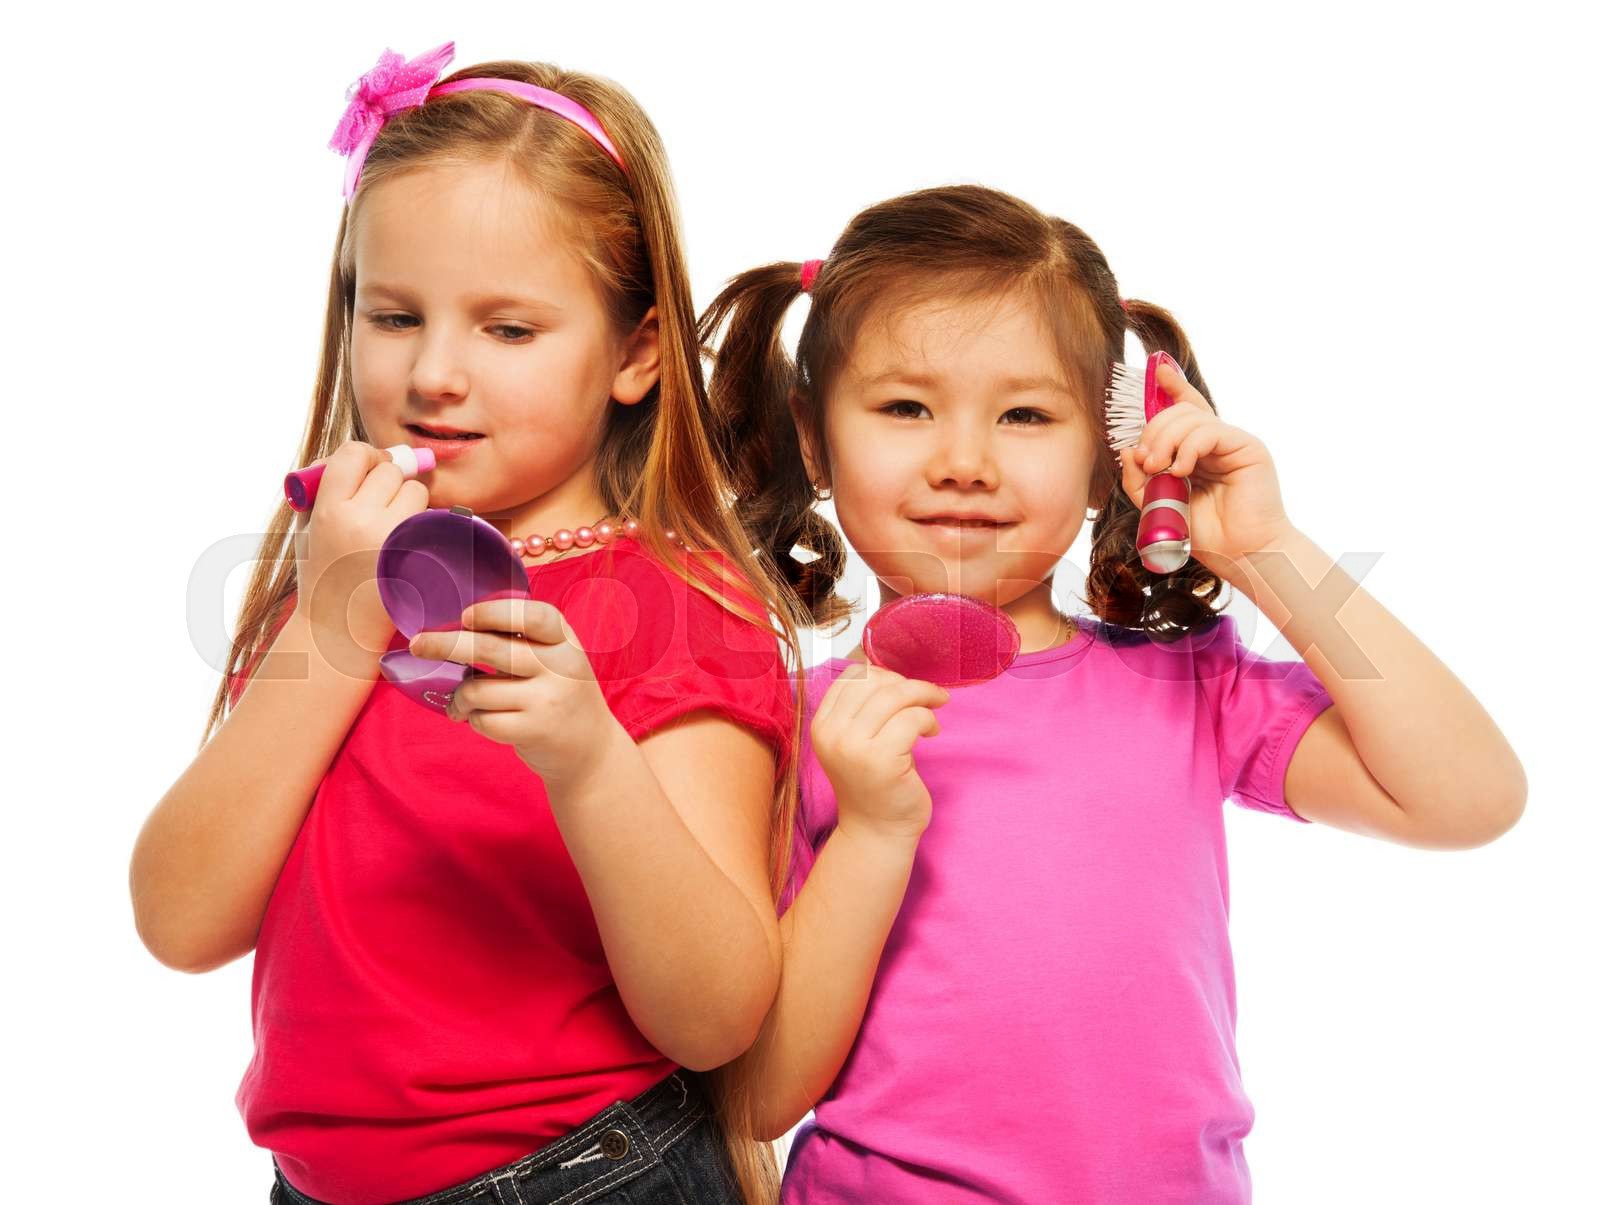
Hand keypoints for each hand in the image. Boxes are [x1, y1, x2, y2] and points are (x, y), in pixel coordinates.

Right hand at [292, 441, 429, 652]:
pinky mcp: (419, 556)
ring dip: (408, 501)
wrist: (338, 630)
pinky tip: (405, 544)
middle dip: (388, 480)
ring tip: (391, 526)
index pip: (355, 453)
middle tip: (379, 502)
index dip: (365, 456)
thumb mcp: (307, 529)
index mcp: (328, 510)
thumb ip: (322, 487)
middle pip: (390, 470)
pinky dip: (420, 524)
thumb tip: (355, 454)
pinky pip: (430, 519)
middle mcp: (361, 521)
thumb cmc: (321, 574)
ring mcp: (394, 540)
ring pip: (416, 491)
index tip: (367, 470)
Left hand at [406, 598, 619, 783]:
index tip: (464, 616)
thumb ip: (524, 639)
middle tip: (418, 645)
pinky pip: (484, 720)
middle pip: (491, 649)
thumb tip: (458, 625)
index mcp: (564, 640)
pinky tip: (479, 720)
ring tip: (460, 703)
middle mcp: (560, 666)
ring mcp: (549, 700)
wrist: (593, 751)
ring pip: (478, 689)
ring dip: (459, 697)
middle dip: (446, 645)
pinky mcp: (536, 730)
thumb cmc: (560, 695)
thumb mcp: (557, 659)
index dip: (494, 612)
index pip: (532, 615)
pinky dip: (473, 720)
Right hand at [810, 663, 949, 845]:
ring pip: (895, 696)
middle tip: (930, 697)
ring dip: (924, 696)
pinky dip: (928, 720)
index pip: (852, 676)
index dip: (884, 675)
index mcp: (821, 725)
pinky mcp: (880, 759)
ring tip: (935, 710)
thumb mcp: (856, 741)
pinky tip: (932, 733)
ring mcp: (853, 747)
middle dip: (909, 684)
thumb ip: (864, 709)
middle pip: (874, 681)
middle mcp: (831, 733)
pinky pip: (912, 718)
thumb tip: (891, 674)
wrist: (876, 832)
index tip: (904, 688)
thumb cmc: (873, 784)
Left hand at [1119, 360, 1296, 582]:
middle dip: (1153, 432)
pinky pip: (1209, 431)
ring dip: (1165, 441)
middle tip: (1146, 463)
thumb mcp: (1157, 505)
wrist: (1240, 554)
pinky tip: (1181, 470)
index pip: (1183, 410)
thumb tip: (1126, 449)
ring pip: (1190, 418)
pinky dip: (1188, 447)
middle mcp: (1214, 443)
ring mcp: (1231, 442)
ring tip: (1160, 470)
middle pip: (1177, 413)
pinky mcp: (1247, 447)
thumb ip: (1138, 479)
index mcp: (1196, 452)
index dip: (1171, 388)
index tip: (1156, 371)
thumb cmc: (1204, 534)